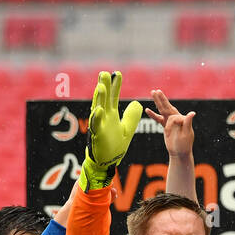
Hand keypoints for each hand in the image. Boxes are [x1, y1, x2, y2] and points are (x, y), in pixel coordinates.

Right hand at [81, 71, 143, 190]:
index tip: (117, 73)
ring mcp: (99, 126)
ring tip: (101, 87)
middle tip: (104, 73)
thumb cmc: (114, 146)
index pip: (113, 97)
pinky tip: (99, 110)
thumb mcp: (127, 129)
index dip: (115, 86)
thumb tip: (137, 103)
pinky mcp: (97, 135)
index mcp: (111, 115)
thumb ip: (131, 117)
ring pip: (98, 109)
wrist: (107, 162)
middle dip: (104, 87)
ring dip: (99, 99)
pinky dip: (97, 118)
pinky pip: (96, 126)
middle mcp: (104, 118)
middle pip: (104, 99)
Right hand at [145, 89, 195, 157]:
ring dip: (158, 102)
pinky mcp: (166, 126)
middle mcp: (176, 118)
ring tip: (153, 92)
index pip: (174, 115)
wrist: (180, 153)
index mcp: (182, 119)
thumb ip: (188, 122)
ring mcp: (171, 122)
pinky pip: (158, 119)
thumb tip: (192, 113)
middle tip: (156, 91)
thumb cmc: (185, 145)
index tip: (171, 129)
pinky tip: (147, 110)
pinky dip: (153, 114)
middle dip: (161, 99)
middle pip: (167, 107)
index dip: (172, 121)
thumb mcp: (187, 133)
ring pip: (162, 110)